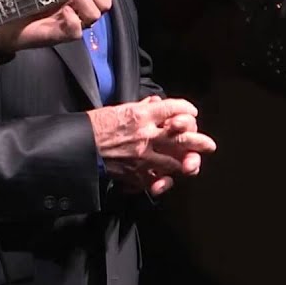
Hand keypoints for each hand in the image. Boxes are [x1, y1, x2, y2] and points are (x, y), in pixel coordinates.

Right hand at [88, 96, 217, 195]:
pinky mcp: (136, 174)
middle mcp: (146, 135)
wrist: (76, 146)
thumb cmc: (93, 126)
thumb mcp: (116, 109)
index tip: (191, 113)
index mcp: (140, 115)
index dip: (186, 109)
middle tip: (209, 144)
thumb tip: (156, 104)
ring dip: (187, 162)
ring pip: (175, 161)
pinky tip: (167, 179)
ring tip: (192, 163)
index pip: (173, 108)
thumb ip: (139, 107)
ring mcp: (143, 157)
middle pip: (183, 137)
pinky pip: (157, 180)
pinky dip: (164, 180)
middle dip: (199, 140)